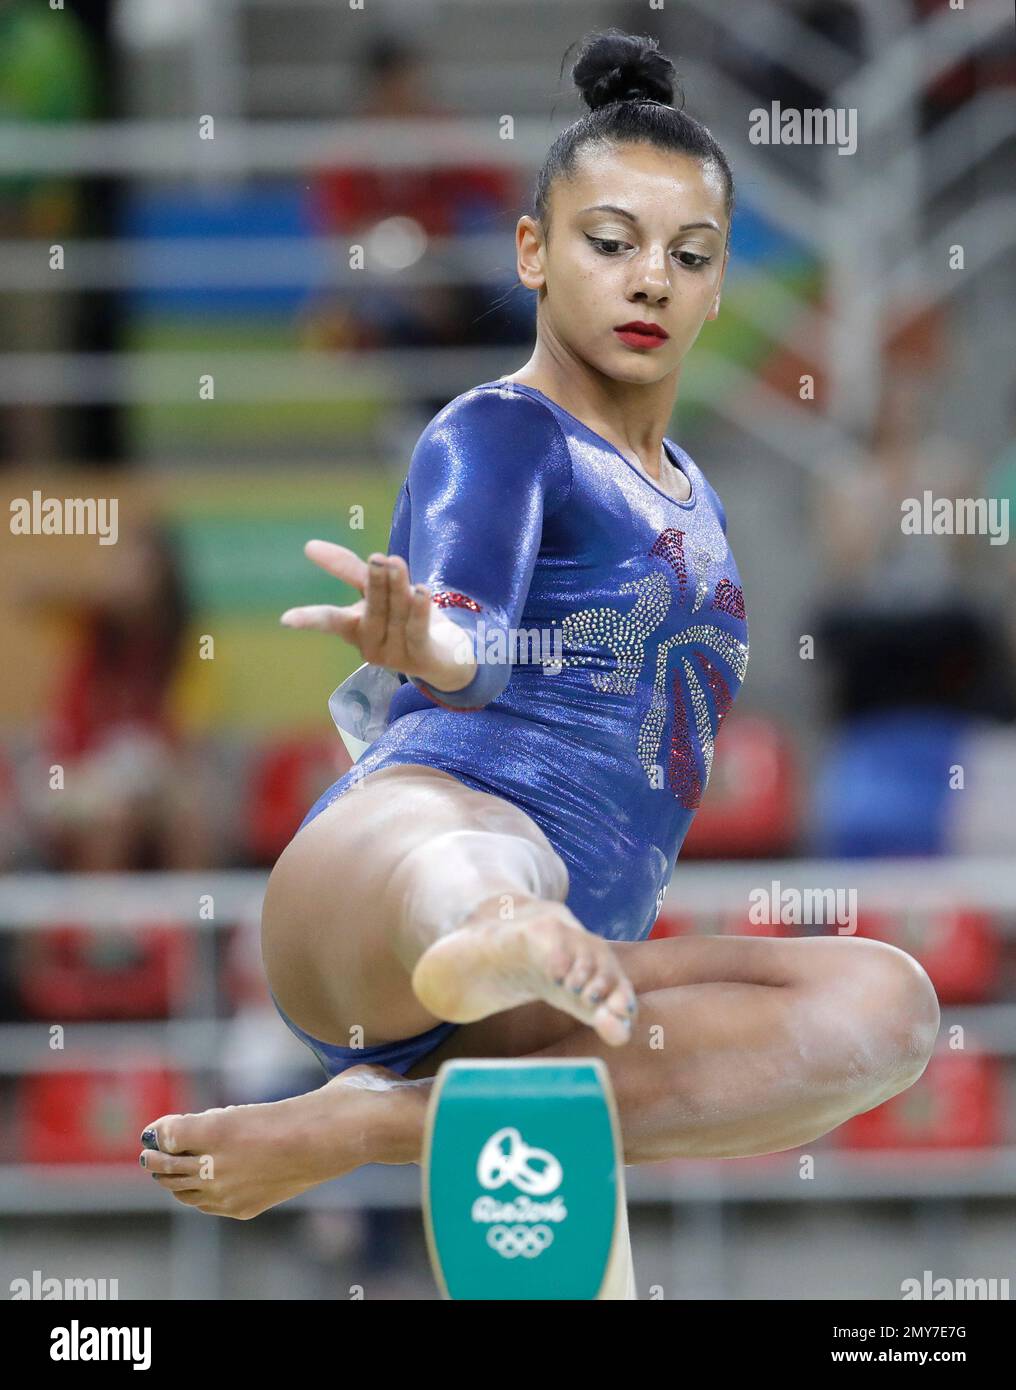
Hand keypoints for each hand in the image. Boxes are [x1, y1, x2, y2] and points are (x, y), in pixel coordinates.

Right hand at [279, 540, 476, 692]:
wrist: (443, 655)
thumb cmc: (402, 618)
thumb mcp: (375, 591)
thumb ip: (348, 570)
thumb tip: (309, 546)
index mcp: (354, 629)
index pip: (331, 621)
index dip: (310, 619)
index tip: (286, 619)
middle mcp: (371, 646)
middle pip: (373, 610)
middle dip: (375, 583)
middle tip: (377, 558)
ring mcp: (396, 655)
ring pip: (397, 615)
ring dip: (398, 587)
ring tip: (397, 562)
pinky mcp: (421, 657)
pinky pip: (418, 630)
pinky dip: (420, 610)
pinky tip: (422, 590)